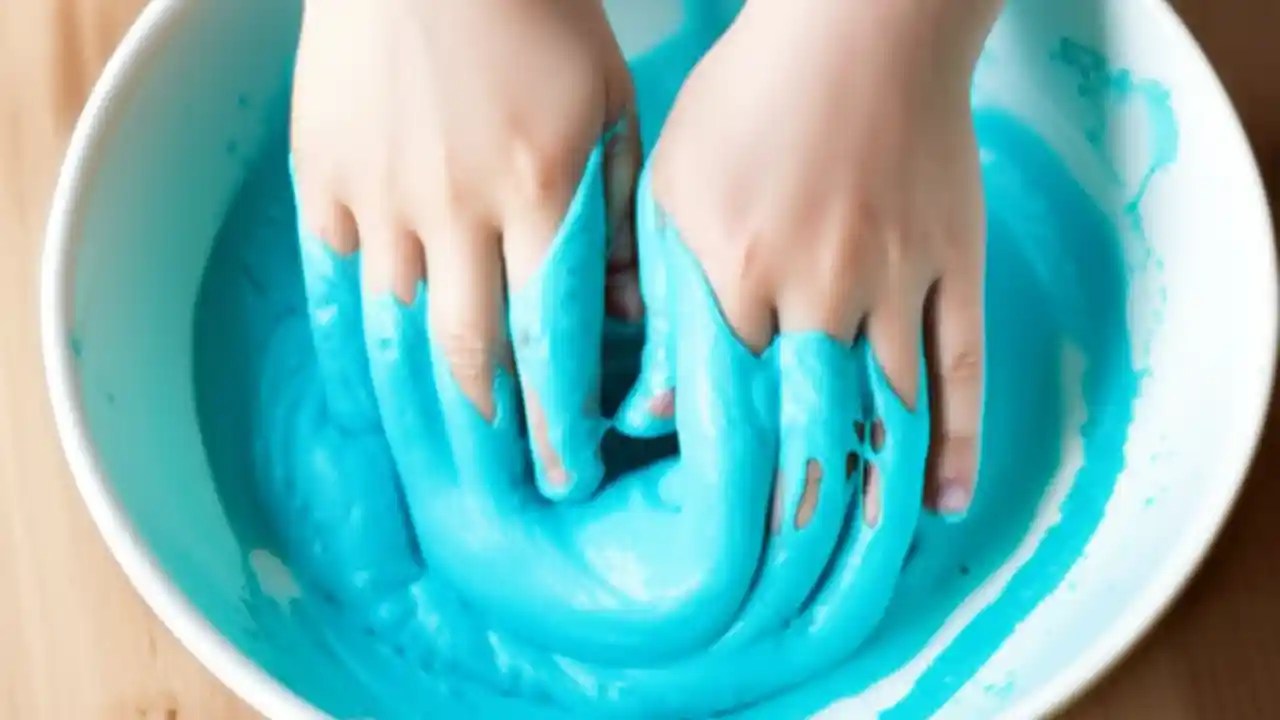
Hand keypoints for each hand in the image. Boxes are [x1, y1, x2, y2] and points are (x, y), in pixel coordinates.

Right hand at [290, 0, 640, 497]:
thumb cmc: (539, 19)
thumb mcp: (609, 104)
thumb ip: (616, 213)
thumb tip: (622, 316)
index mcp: (542, 188)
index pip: (553, 335)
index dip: (560, 418)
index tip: (569, 476)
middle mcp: (459, 206)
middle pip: (473, 352)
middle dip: (494, 438)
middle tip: (506, 500)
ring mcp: (381, 194)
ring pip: (398, 333)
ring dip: (420, 416)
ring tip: (437, 476)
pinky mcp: (322, 178)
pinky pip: (327, 284)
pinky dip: (343, 350)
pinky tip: (361, 402)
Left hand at [650, 0, 997, 517]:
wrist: (863, 25)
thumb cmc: (752, 96)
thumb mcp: (672, 183)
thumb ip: (662, 296)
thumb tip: (654, 406)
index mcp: (734, 274)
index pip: (726, 410)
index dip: (725, 485)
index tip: (718, 548)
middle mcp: (815, 294)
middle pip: (806, 431)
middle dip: (793, 515)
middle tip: (782, 580)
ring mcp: (895, 283)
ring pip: (888, 416)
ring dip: (873, 498)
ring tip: (860, 565)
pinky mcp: (956, 267)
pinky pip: (963, 370)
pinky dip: (959, 442)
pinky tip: (944, 500)